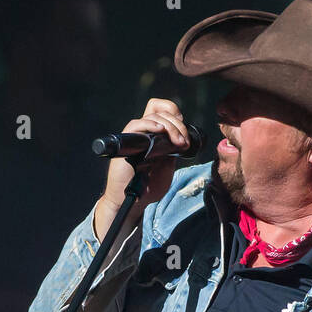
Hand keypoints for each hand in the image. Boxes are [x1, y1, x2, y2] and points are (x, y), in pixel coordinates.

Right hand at [92, 98, 189, 238]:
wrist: (133, 201)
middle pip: (162, 112)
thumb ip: (172, 151)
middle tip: (184, 142)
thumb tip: (181, 137)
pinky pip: (137, 124)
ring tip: (178, 143)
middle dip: (178, 125)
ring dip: (170, 127)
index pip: (162, 110)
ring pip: (153, 116)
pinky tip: (160, 131)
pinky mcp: (126, 142)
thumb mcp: (167, 166)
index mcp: (154, 136)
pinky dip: (150, 124)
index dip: (175, 114)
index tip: (184, 133)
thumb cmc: (149, 187)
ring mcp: (136, 136)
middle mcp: (144, 132)